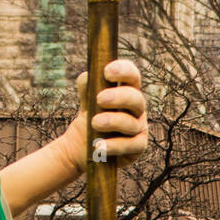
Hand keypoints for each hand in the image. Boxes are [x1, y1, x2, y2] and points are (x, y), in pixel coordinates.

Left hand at [60, 59, 148, 175]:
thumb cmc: (89, 120)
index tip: (107, 72)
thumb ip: (87, 89)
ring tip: (94, 123)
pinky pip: (130, 145)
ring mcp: (138, 127)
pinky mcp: (137, 147)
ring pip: (132, 123)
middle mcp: (135, 108)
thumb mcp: (86, 102)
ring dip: (113, 121)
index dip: (124, 71)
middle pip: (136, 98)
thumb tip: (88, 76)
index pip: (132, 76)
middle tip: (100, 99)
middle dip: (119, 97)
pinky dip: (114, 145)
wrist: (81, 148)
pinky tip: (99, 146)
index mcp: (126, 91)